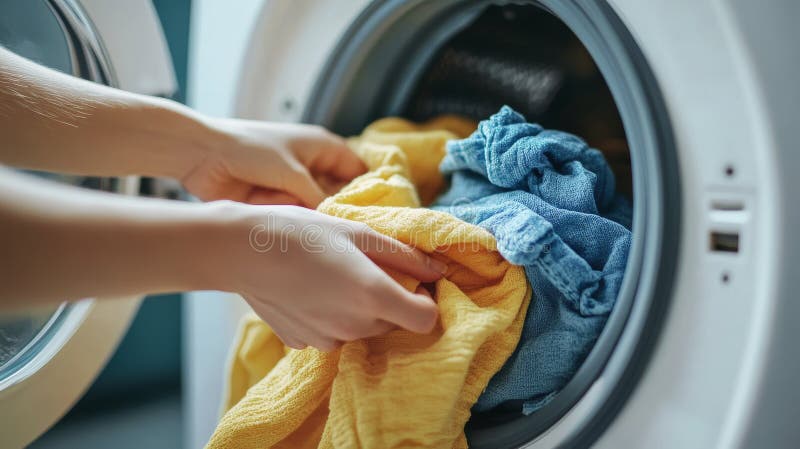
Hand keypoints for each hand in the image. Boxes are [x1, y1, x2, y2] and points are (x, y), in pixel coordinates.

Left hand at [182, 119, 365, 206]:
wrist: (201, 155)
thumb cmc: (249, 150)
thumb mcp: (293, 173)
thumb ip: (319, 200)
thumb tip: (338, 223)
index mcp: (322, 147)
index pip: (359, 169)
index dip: (369, 189)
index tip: (375, 213)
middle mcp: (312, 167)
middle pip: (337, 196)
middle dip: (331, 208)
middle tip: (331, 222)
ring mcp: (293, 185)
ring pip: (312, 210)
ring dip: (298, 209)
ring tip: (278, 198)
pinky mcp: (275, 201)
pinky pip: (290, 216)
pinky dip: (279, 212)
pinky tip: (263, 202)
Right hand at [211, 203, 446, 350]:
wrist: (241, 250)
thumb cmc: (301, 232)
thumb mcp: (358, 233)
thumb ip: (404, 255)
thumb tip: (438, 270)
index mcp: (373, 295)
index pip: (425, 320)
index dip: (425, 302)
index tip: (412, 283)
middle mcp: (355, 326)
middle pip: (392, 323)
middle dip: (388, 300)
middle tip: (362, 268)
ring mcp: (328, 339)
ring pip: (362, 329)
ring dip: (359, 309)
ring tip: (331, 276)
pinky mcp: (304, 344)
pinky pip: (332, 334)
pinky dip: (331, 317)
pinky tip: (310, 291)